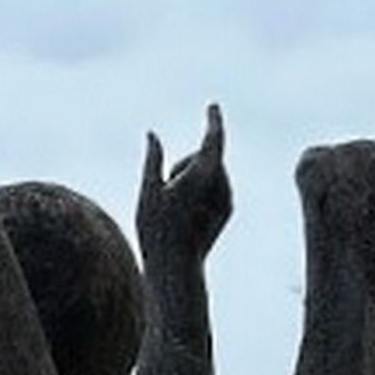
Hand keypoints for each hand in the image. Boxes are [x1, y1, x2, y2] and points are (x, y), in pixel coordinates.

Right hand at [138, 103, 230, 265]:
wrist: (177, 268)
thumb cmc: (157, 232)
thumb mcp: (148, 191)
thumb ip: (153, 160)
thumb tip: (152, 135)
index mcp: (203, 175)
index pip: (213, 139)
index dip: (212, 121)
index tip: (212, 107)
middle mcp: (221, 185)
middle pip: (204, 157)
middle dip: (185, 163)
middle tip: (165, 189)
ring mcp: (227, 199)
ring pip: (209, 173)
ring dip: (190, 178)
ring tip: (173, 207)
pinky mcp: (227, 210)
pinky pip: (213, 188)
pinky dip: (199, 191)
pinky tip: (185, 214)